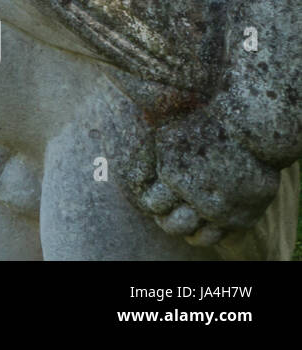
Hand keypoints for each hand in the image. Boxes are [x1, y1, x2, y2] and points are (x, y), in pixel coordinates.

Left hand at [111, 98, 279, 245]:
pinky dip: (216, 233)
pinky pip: (227, 236)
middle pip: (174, 225)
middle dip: (168, 220)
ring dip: (192, 230)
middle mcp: (198, 197)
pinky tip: (209, 222)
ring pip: (201, 237)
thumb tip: (107, 122)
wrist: (249, 124)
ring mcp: (223, 209)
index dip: (151, 202)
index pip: (153, 205)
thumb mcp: (167, 126)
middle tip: (167, 213)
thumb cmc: (203, 119)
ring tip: (188, 219)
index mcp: (174, 173)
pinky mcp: (245, 215)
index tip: (152, 198)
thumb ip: (141, 138)